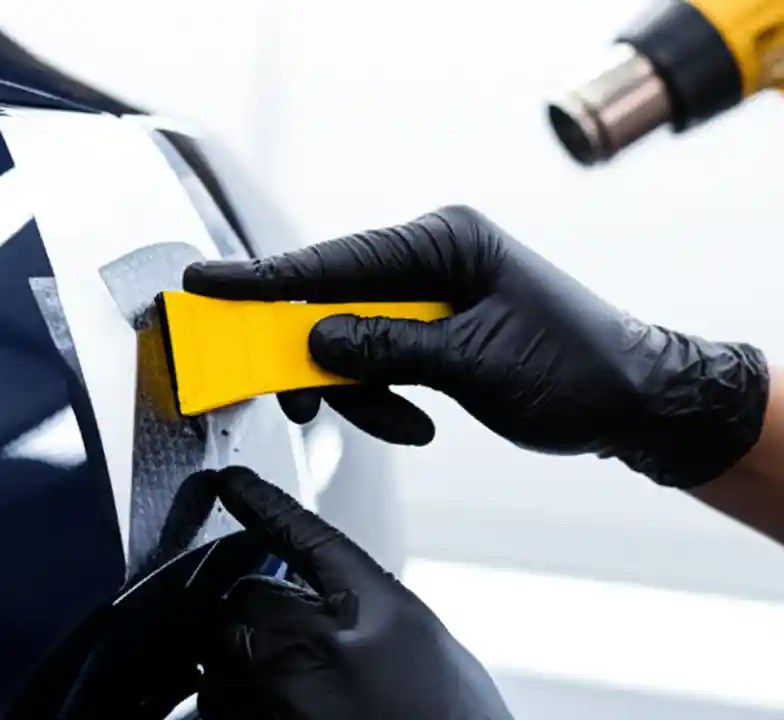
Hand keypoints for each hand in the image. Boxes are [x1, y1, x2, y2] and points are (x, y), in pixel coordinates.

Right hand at [184, 205, 769, 487]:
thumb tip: (316, 342)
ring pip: (351, 340)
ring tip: (403, 421)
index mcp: (444, 242)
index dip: (262, 279)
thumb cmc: (576, 369)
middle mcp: (430, 260)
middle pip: (333, 301)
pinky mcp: (431, 332)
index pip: (334, 261)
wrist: (634, 403)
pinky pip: (378, 362)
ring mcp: (430, 296)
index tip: (203, 285)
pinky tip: (418, 422)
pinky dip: (383, 397)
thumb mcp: (477, 362)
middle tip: (287, 394)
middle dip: (312, 354)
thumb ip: (389, 348)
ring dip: (360, 390)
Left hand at [197, 467, 511, 719]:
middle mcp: (332, 646)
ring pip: (220, 653)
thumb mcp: (425, 645)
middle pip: (246, 596)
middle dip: (252, 611)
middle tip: (278, 635)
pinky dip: (230, 702)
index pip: (305, 535)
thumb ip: (364, 610)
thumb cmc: (454, 719)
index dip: (262, 502)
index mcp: (381, 611)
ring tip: (274, 682)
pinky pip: (217, 705)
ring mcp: (294, 696)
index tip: (233, 482)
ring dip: (235, 661)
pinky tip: (262, 709)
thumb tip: (310, 595)